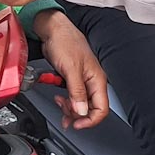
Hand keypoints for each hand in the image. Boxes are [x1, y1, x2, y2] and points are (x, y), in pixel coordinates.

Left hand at [35, 10, 108, 129]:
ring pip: (80, 104)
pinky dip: (65, 101)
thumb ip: (77, 92)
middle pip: (90, 109)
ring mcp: (82, 81)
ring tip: (60, 104)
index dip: (90, 120)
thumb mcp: (70, 69)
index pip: (101, 109)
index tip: (76, 124)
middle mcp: (92, 81)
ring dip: (69, 108)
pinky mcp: (72, 79)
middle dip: (76, 114)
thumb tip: (81, 111)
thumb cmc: (65, 41)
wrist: (52, 30)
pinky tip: (58, 98)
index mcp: (97, 79)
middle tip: (64, 112)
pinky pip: (71, 97)